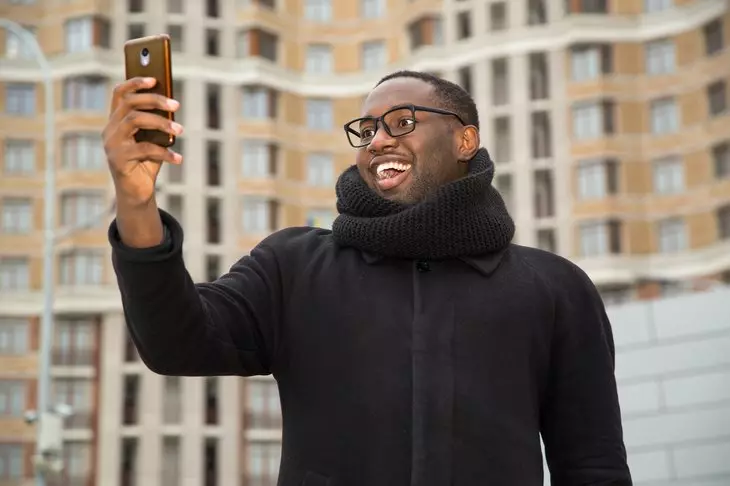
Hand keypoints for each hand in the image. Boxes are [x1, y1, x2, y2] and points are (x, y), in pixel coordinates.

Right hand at [103, 77, 182, 207]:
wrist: (137, 193)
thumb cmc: (146, 163)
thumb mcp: (152, 140)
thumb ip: (156, 123)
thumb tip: (171, 105)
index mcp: (116, 121)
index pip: (120, 94)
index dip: (135, 83)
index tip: (154, 79)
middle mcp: (110, 130)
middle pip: (129, 104)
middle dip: (154, 100)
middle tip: (176, 105)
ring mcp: (112, 144)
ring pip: (135, 120)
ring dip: (161, 123)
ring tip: (180, 131)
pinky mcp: (118, 160)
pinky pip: (144, 149)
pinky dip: (164, 153)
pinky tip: (178, 158)